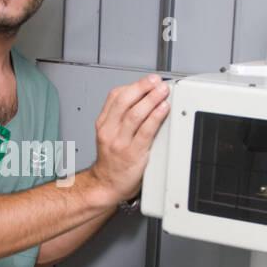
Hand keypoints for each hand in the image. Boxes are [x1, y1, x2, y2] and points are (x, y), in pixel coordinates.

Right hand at [87, 74, 169, 204]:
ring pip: (135, 114)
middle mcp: (109, 131)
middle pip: (124, 101)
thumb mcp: (109, 135)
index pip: (115, 97)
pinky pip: (145, 132)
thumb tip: (144, 99)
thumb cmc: (112, 162)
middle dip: (142, 88)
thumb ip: (121, 118)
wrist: (107, 185)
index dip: (134, 85)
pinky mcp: (132, 154)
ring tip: (163, 91)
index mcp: (103, 124)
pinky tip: (163, 110)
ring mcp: (120, 143)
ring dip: (151, 99)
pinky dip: (155, 118)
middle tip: (157, 81)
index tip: (148, 80)